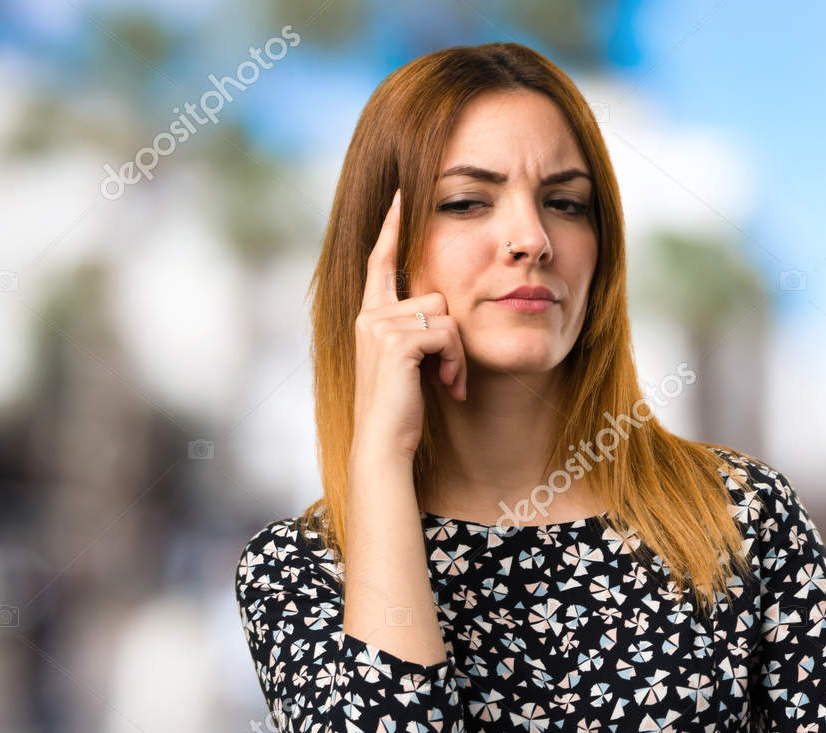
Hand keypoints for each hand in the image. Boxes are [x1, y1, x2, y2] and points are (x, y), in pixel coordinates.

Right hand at [352, 187, 467, 461]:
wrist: (383, 444)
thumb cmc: (400, 411)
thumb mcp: (407, 363)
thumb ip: (415, 331)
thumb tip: (444, 312)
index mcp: (369, 316)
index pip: (380, 262)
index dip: (391, 229)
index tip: (400, 195)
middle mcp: (370, 315)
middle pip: (435, 296)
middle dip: (451, 338)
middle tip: (449, 376)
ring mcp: (380, 326)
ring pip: (446, 316)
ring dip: (456, 355)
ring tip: (447, 385)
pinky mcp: (398, 342)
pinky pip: (448, 335)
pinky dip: (455, 363)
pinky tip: (447, 388)